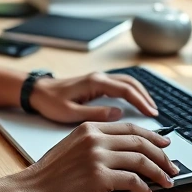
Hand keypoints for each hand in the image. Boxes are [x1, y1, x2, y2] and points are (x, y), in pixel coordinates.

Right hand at [11, 122, 179, 191]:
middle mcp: (95, 139)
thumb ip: (95, 142)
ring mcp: (97, 157)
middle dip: (161, 155)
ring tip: (167, 182)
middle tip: (172, 166)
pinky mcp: (98, 178)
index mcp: (89, 128)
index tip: (165, 145)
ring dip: (158, 173)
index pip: (130, 128)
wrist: (31, 190)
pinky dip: (146, 190)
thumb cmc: (49, 174)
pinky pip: (132, 182)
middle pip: (139, 142)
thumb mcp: (72, 146)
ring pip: (140, 160)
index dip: (152, 136)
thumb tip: (124, 149)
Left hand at [29, 72, 158, 122]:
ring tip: (149, 108)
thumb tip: (118, 114)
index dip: (141, 102)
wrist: (36, 92)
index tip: (152, 114)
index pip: (126, 90)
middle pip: (130, 83)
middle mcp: (99, 77)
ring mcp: (98, 78)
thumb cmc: (50, 103)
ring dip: (140, 93)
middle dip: (145, 97)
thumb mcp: (71, 113)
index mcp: (95, 82)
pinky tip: (135, 102)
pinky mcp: (95, 83)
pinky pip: (119, 84)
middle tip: (155, 113)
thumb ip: (95, 114)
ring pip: (126, 81)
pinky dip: (131, 91)